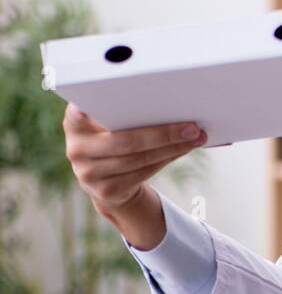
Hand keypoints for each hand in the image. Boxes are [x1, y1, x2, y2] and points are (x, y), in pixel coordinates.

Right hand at [63, 103, 205, 247]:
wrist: (107, 180)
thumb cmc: (115, 138)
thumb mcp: (108, 123)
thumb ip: (122, 111)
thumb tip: (169, 105)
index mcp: (74, 122)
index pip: (77, 112)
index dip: (86, 109)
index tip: (101, 103)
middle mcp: (76, 147)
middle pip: (124, 141)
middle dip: (163, 133)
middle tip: (192, 127)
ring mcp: (87, 172)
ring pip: (138, 159)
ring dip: (172, 148)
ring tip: (195, 137)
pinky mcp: (104, 190)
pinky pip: (143, 173)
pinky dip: (167, 159)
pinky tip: (183, 149)